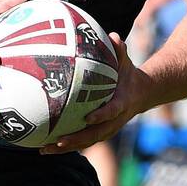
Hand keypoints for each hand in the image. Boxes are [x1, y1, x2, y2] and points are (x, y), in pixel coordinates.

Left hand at [40, 32, 149, 153]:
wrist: (141, 94)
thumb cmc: (128, 75)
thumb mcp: (126, 62)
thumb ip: (120, 51)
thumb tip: (114, 36)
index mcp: (121, 104)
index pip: (111, 112)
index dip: (101, 115)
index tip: (88, 117)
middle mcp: (113, 121)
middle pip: (94, 135)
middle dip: (76, 140)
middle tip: (58, 141)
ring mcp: (106, 129)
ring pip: (86, 142)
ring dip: (66, 147)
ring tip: (44, 149)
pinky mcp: (99, 133)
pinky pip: (81, 141)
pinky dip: (65, 145)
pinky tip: (44, 146)